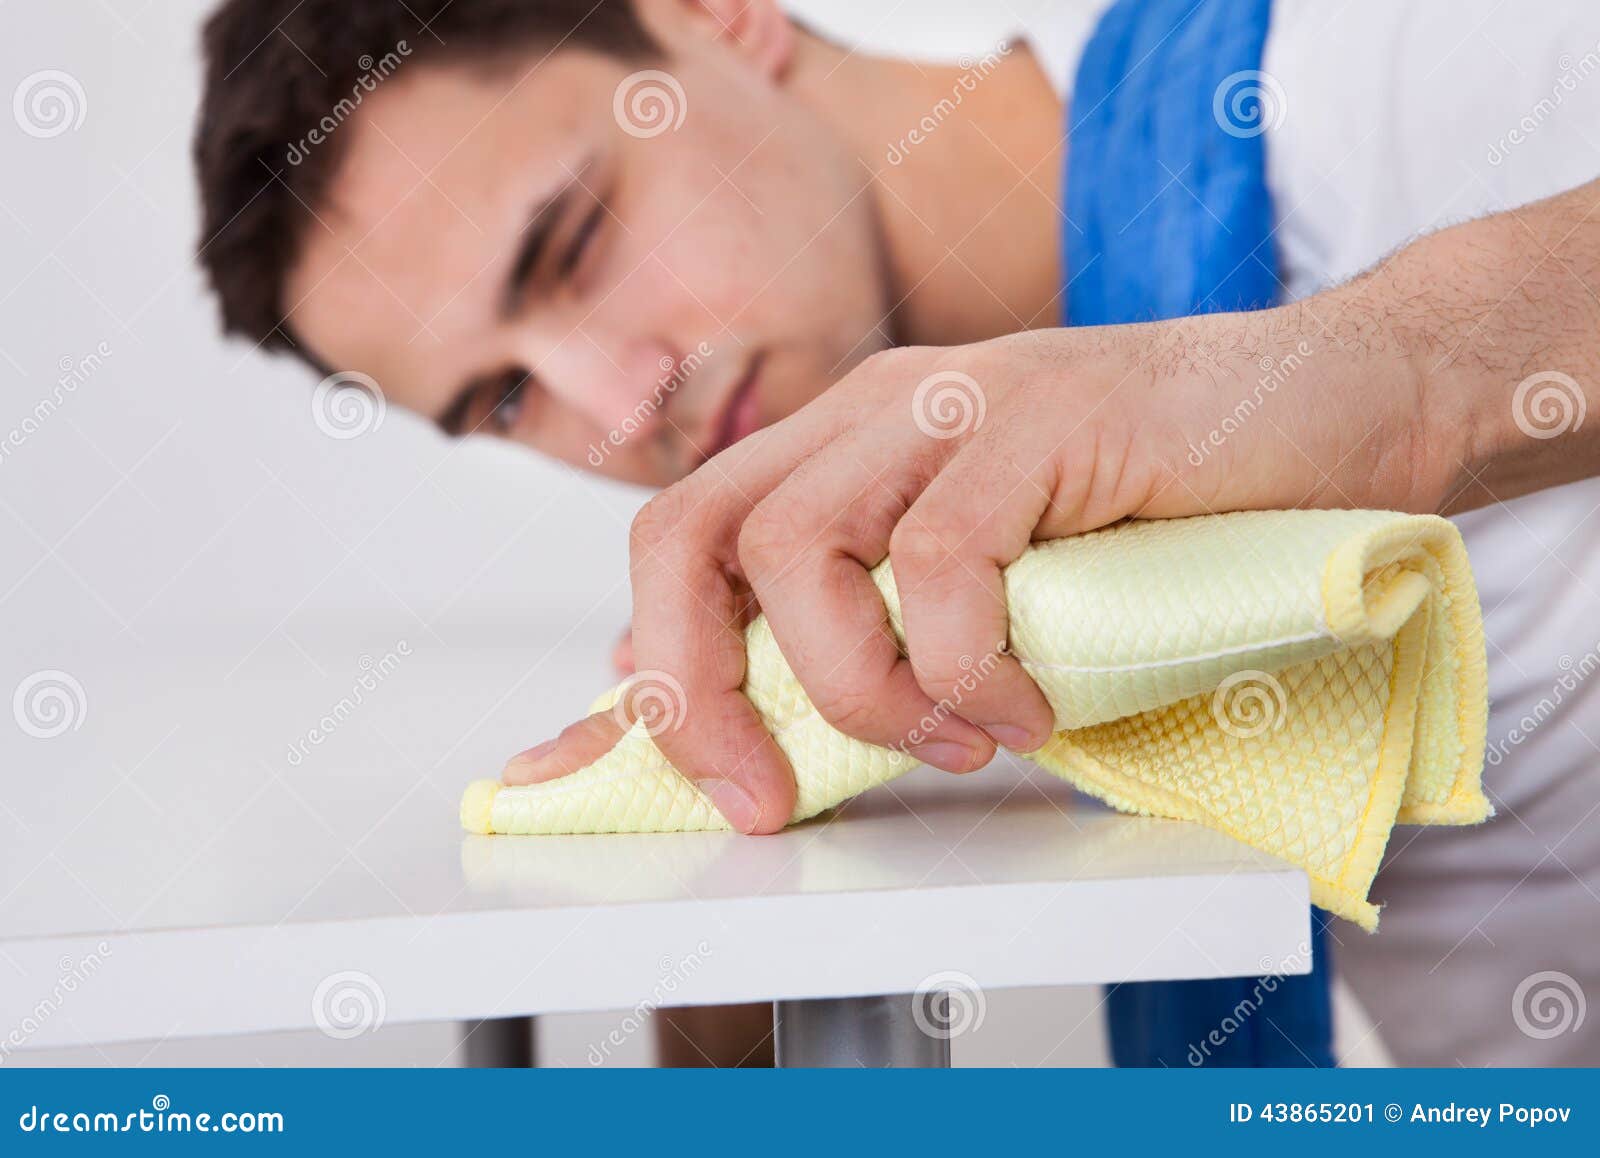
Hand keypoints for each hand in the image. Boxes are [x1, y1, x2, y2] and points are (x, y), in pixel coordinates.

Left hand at [504, 298, 1454, 830]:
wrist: (1347, 403)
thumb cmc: (1172, 510)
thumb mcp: (996, 591)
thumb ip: (884, 631)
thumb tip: (765, 715)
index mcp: (846, 446)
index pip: (682, 543)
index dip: (627, 668)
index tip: (577, 776)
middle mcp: (875, 412)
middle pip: (690, 533)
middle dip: (693, 688)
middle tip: (762, 792)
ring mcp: (956, 401)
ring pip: (798, 548)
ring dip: (857, 686)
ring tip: (952, 738)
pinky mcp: (1044, 412)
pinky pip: (942, 561)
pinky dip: (970, 666)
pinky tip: (1031, 703)